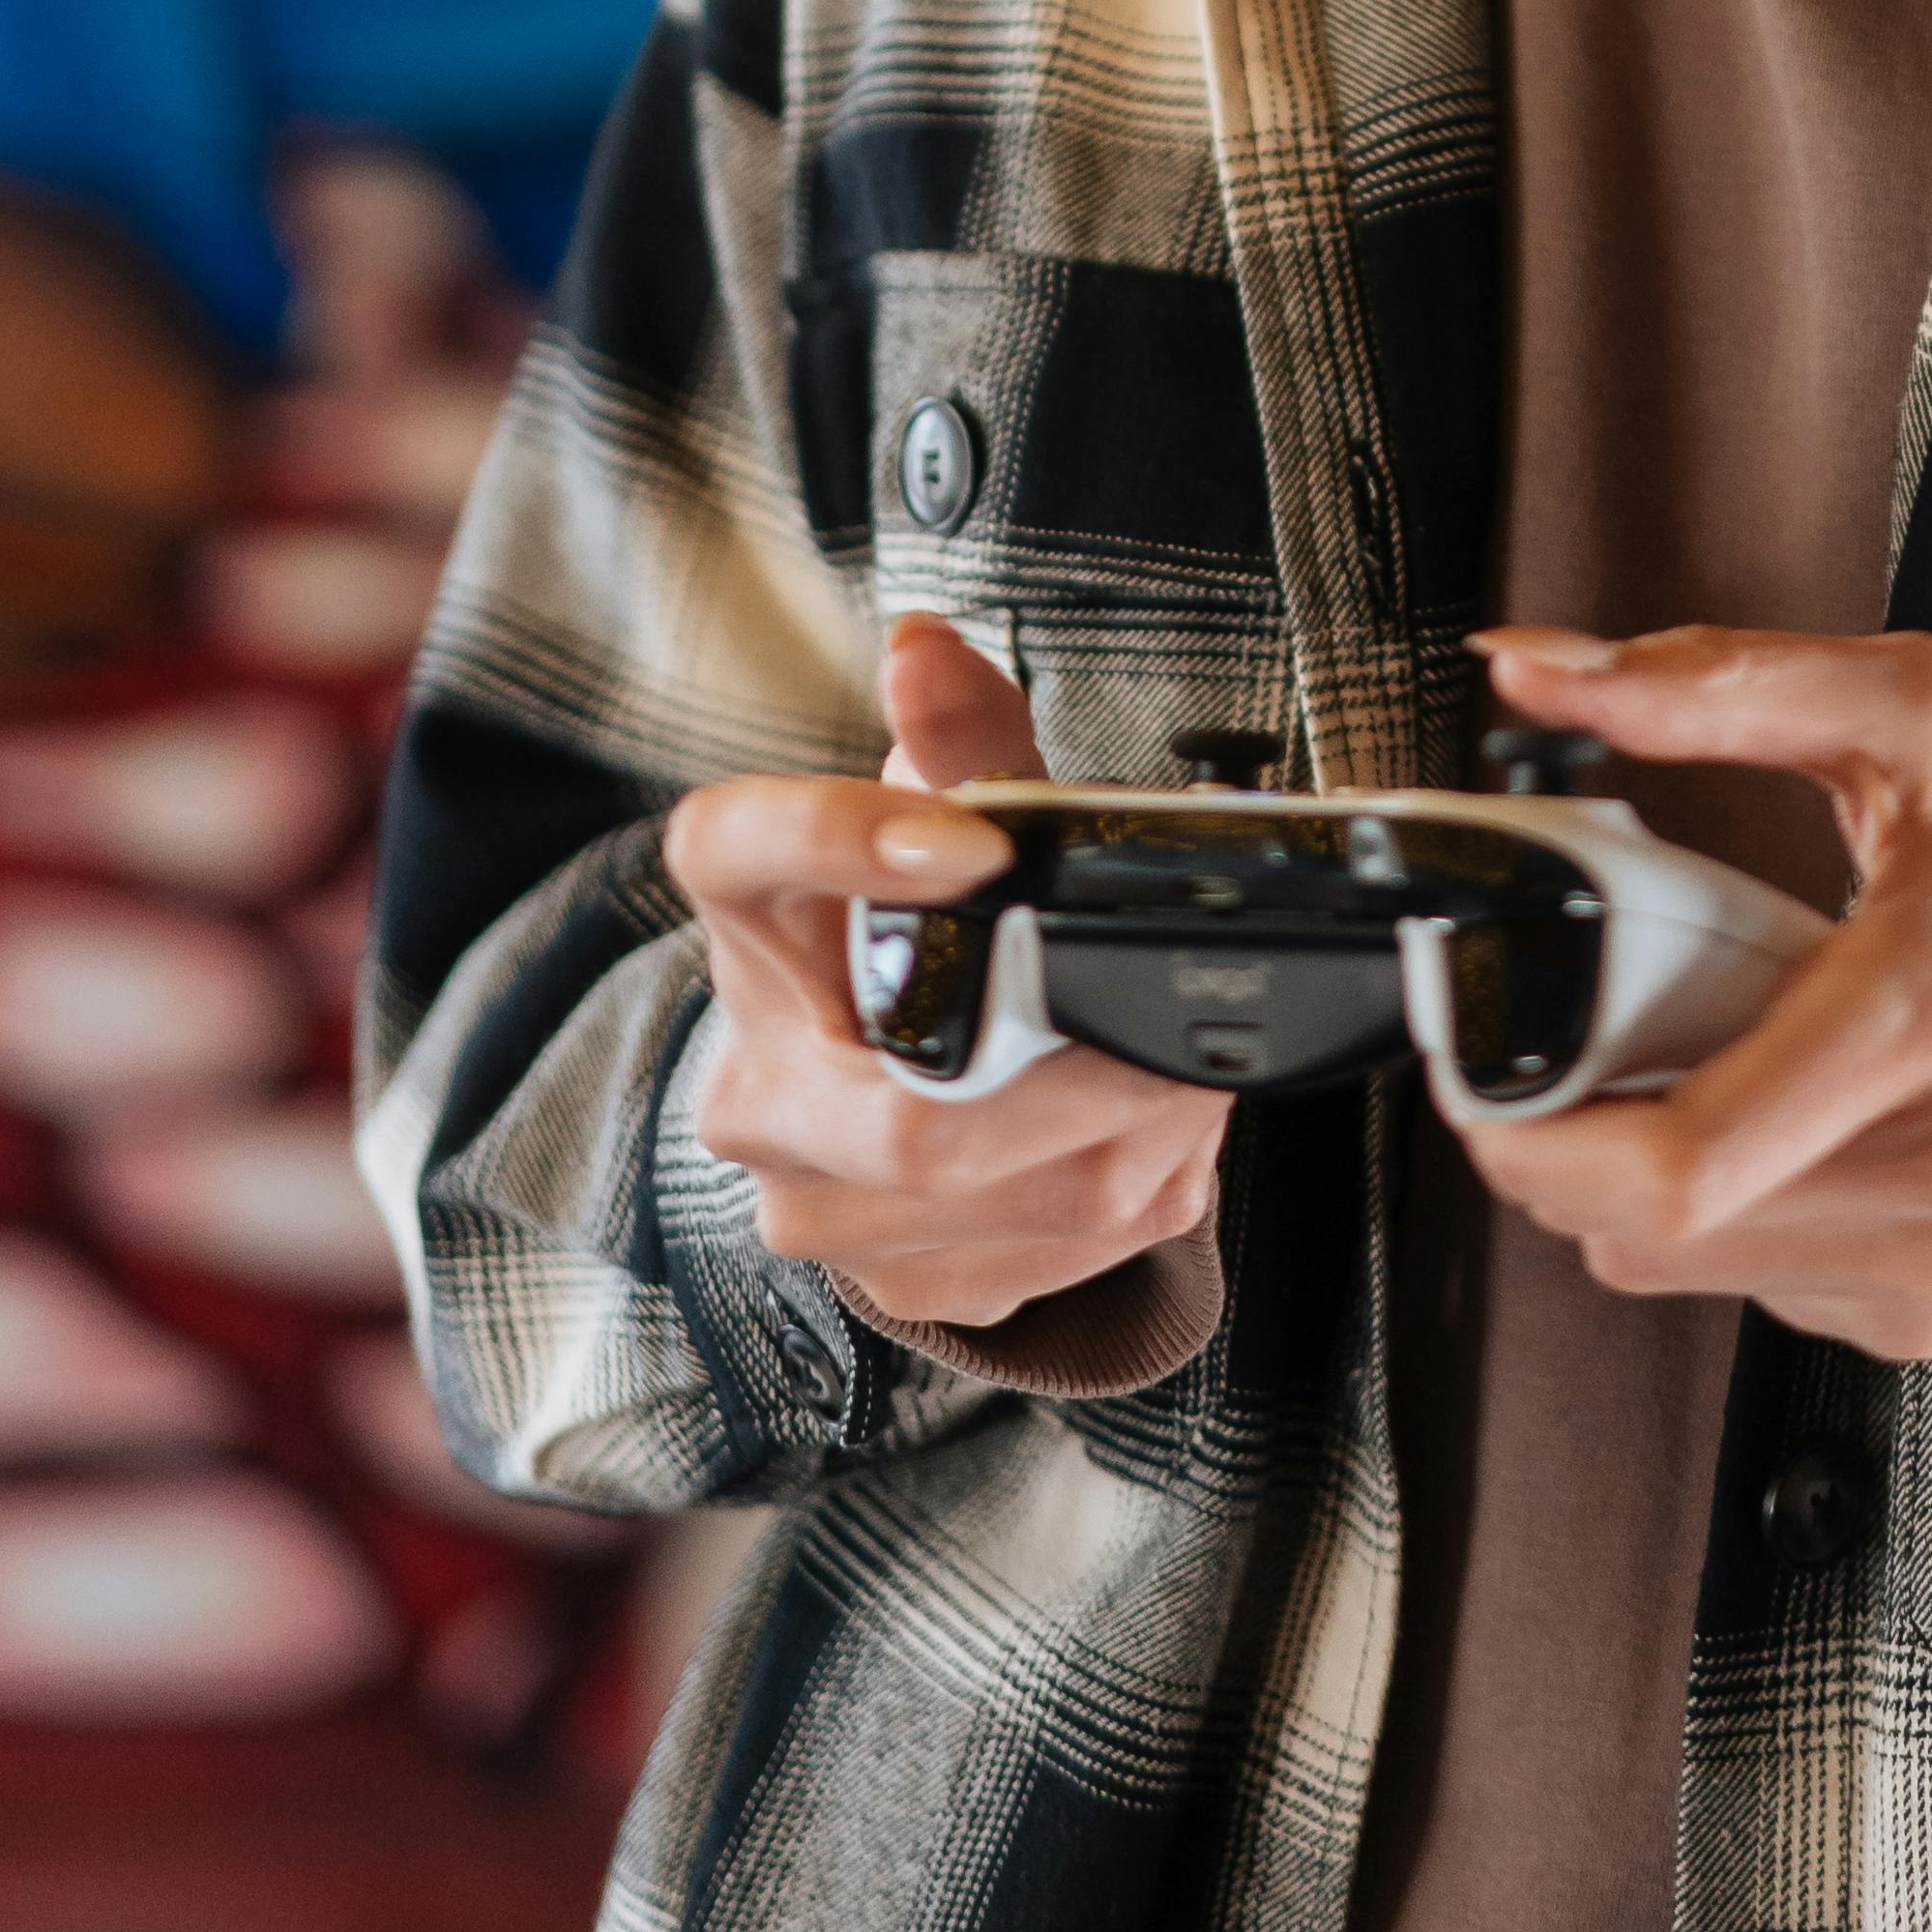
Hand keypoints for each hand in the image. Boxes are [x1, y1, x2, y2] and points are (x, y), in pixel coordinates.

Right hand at [666, 615, 1229, 1331]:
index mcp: (750, 920)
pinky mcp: (894, 1279)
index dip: (846, 841)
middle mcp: (751, 1080)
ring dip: (1128, 1132)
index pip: (742, 852)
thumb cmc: (936, 925)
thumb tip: (924, 652)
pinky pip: (1036, 1251)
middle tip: (1179, 1024)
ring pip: (987, 1197)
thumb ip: (962, 732)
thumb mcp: (958, 811)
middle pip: (903, 1112)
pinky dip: (1130, 1188)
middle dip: (1076, 1075)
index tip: (976, 845)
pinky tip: (1157, 1134)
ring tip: (1189, 1066)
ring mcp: (809, 1203)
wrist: (908, 1087)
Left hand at [1450, 625, 1931, 1365]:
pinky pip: (1755, 1291)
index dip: (1538, 1140)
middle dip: (1562, 1149)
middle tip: (1561, 1055)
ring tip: (1697, 1071)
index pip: (1686, 1157)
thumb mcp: (1910, 718)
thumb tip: (1526, 666)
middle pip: (1656, 1229)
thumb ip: (1714, 681)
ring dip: (1639, 1187)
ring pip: (1685, 1268)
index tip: (1475, 1077)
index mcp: (1931, 1009)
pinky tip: (1780, 1134)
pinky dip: (1727, 1221)